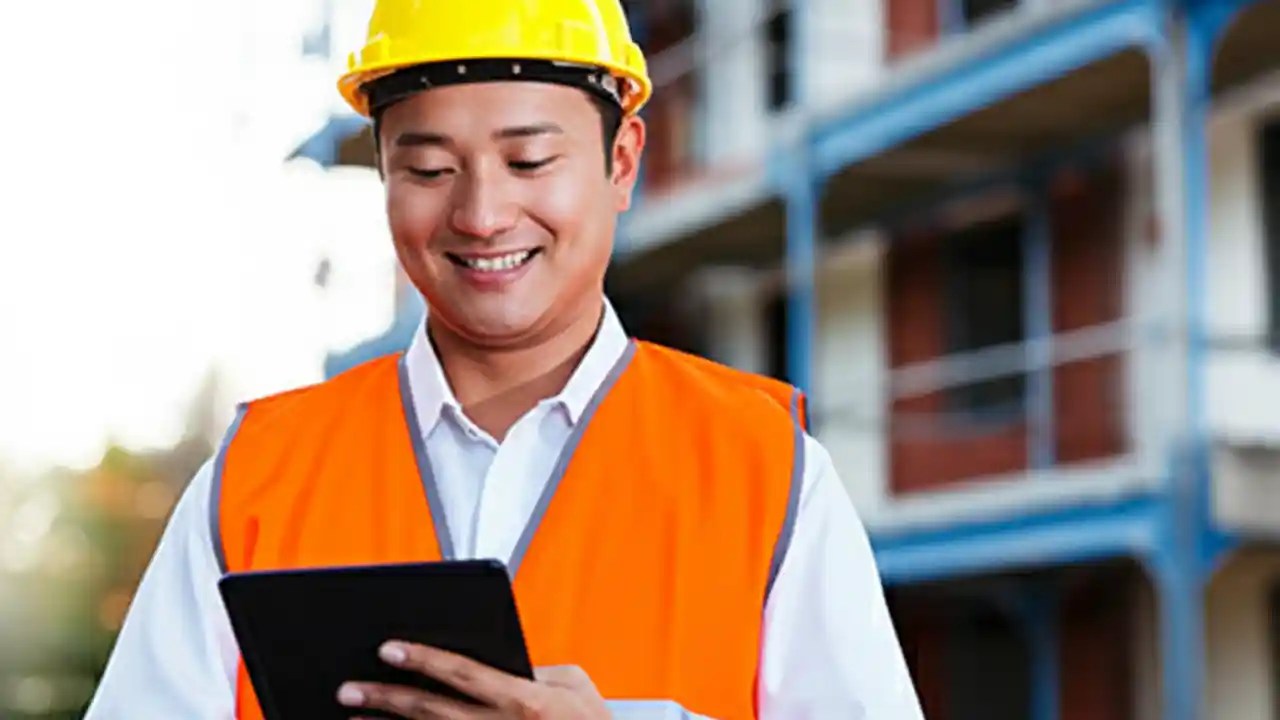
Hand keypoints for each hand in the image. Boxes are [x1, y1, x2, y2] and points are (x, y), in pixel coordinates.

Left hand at [337, 641, 610, 718]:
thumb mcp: (576, 687)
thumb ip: (536, 669)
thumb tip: (501, 661)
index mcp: (525, 701)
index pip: (462, 672)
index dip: (423, 658)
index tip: (388, 647)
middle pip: (431, 711)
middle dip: (385, 697)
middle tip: (348, 687)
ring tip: (353, 715)